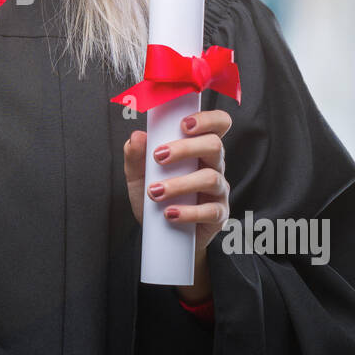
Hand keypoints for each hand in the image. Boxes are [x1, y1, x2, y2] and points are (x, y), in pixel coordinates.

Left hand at [123, 109, 232, 297]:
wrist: (162, 234)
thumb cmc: (155, 195)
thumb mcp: (139, 174)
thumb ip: (135, 155)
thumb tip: (137, 136)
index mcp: (199, 148)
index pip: (218, 124)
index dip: (207, 119)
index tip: (183, 124)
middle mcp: (213, 165)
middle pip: (215, 145)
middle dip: (185, 148)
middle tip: (158, 156)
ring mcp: (219, 190)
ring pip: (211, 178)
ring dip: (180, 183)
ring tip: (155, 192)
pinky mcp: (218, 215)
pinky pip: (211, 211)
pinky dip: (188, 212)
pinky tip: (169, 213)